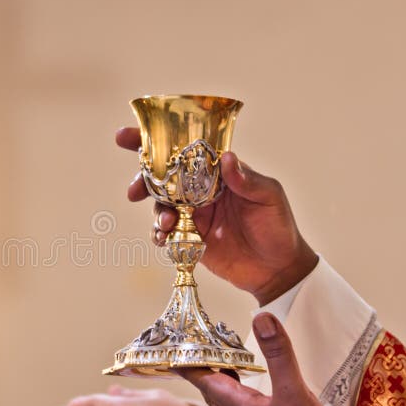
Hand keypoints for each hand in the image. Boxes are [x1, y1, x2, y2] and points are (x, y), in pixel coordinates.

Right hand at [117, 128, 317, 305]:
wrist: (277, 269)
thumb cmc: (278, 227)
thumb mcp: (269, 198)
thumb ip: (247, 180)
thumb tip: (226, 158)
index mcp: (218, 173)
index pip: (185, 150)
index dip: (156, 141)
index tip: (127, 136)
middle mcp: (201, 190)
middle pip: (163, 177)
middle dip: (143, 179)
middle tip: (134, 190)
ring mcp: (193, 214)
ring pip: (161, 205)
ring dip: (156, 212)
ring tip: (166, 224)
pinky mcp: (189, 238)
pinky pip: (165, 232)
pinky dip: (158, 234)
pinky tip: (163, 239)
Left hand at [182, 313, 334, 405]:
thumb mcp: (293, 390)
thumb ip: (278, 354)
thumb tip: (262, 317)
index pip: (207, 381)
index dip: (190, 367)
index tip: (173, 357)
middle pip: (215, 396)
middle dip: (206, 377)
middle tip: (200, 362)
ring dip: (225, 394)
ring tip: (228, 379)